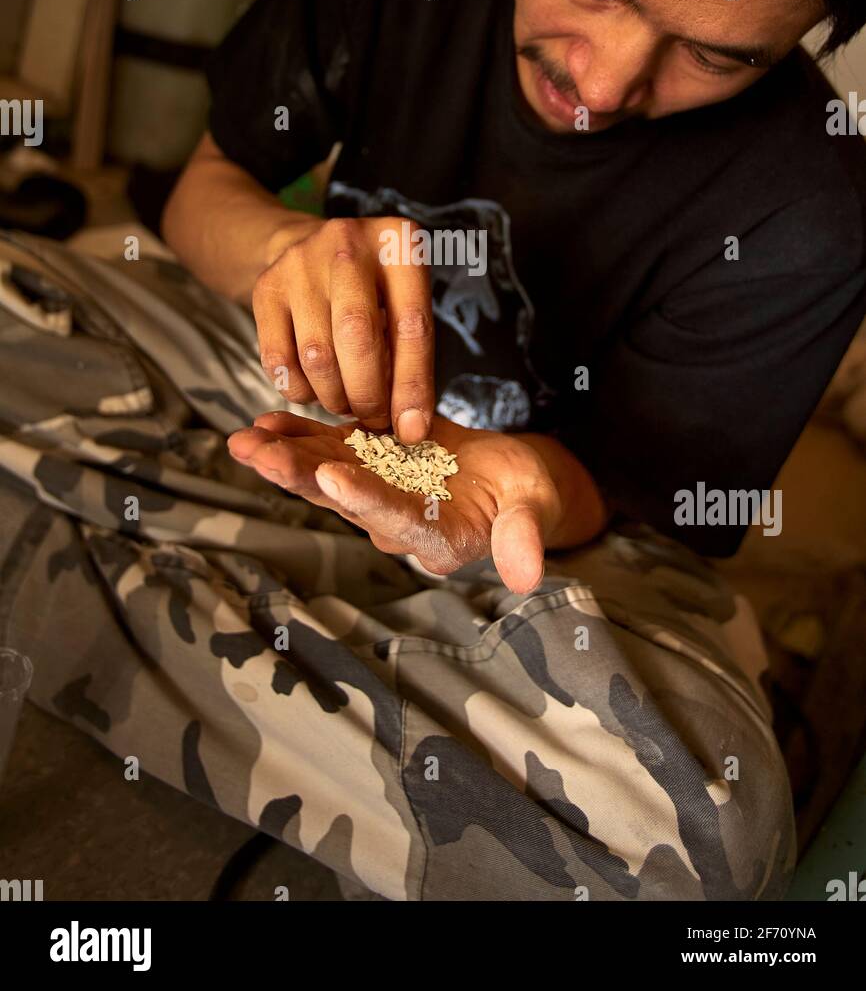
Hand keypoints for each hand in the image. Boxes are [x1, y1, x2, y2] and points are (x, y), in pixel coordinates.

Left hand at [227, 411, 568, 593]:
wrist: (509, 481)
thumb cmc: (528, 497)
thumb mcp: (532, 509)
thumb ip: (524, 536)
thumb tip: (527, 573)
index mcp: (436, 538)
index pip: (396, 518)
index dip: (365, 498)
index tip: (332, 476)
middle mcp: (396, 523)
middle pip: (342, 498)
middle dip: (298, 475)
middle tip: (258, 455)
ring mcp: (378, 492)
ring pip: (324, 474)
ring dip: (284, 456)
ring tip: (244, 438)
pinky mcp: (370, 464)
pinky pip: (329, 451)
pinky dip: (298, 436)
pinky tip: (267, 421)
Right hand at [254, 216, 433, 444]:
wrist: (309, 248)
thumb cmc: (373, 289)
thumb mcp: (404, 304)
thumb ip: (411, 359)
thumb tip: (410, 429)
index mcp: (398, 244)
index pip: (411, 325)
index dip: (412, 385)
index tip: (411, 430)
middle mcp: (349, 244)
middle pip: (357, 337)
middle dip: (367, 394)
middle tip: (372, 419)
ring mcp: (301, 263)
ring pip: (316, 355)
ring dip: (333, 396)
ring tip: (346, 403)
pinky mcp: (266, 287)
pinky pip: (278, 361)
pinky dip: (298, 390)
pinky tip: (314, 388)